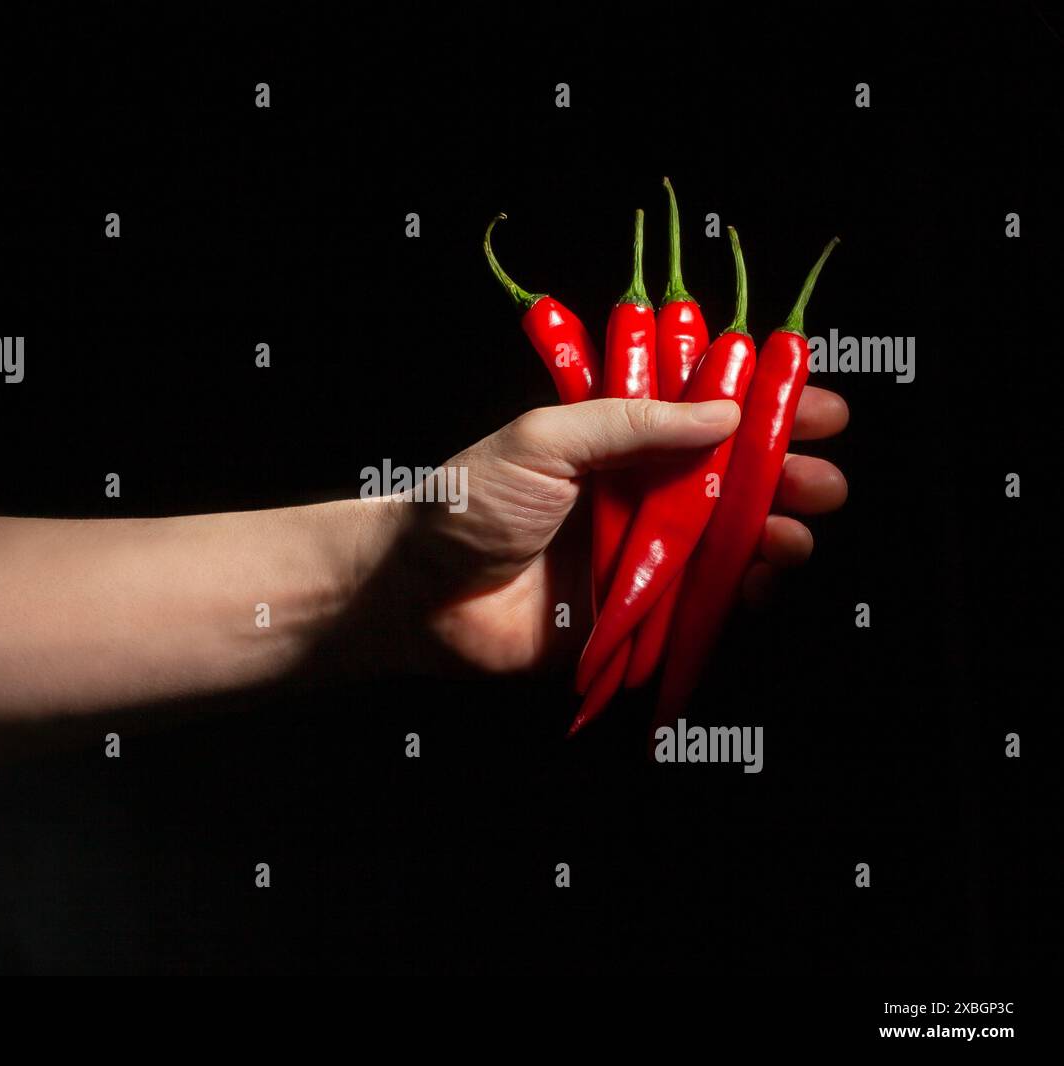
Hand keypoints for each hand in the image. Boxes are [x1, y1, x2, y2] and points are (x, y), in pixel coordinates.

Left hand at [394, 388, 847, 673]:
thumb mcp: (544, 439)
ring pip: (731, 537)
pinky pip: (705, 599)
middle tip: (817, 475)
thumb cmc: (467, 503)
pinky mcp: (637, 610)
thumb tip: (725, 407)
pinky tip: (767, 576)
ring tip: (798, 525)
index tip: (815, 401)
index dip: (763, 402)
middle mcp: (636, 490)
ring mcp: (640, 552)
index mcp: (613, 437)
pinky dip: (746, 589)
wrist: (418, 596)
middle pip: (732, 475)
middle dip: (786, 471)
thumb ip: (631, 422)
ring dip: (778, 529)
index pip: (703, 409)